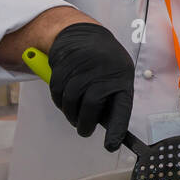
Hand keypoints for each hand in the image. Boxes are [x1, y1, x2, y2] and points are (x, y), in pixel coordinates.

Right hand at [46, 22, 133, 151]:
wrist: (83, 34)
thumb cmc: (103, 63)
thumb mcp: (115, 76)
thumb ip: (111, 98)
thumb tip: (108, 127)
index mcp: (122, 79)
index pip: (122, 108)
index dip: (117, 129)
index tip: (112, 145)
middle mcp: (104, 71)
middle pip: (91, 105)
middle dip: (84, 123)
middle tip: (83, 130)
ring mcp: (83, 66)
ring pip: (71, 100)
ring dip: (70, 113)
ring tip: (74, 114)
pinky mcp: (65, 63)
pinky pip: (57, 91)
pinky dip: (59, 100)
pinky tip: (64, 98)